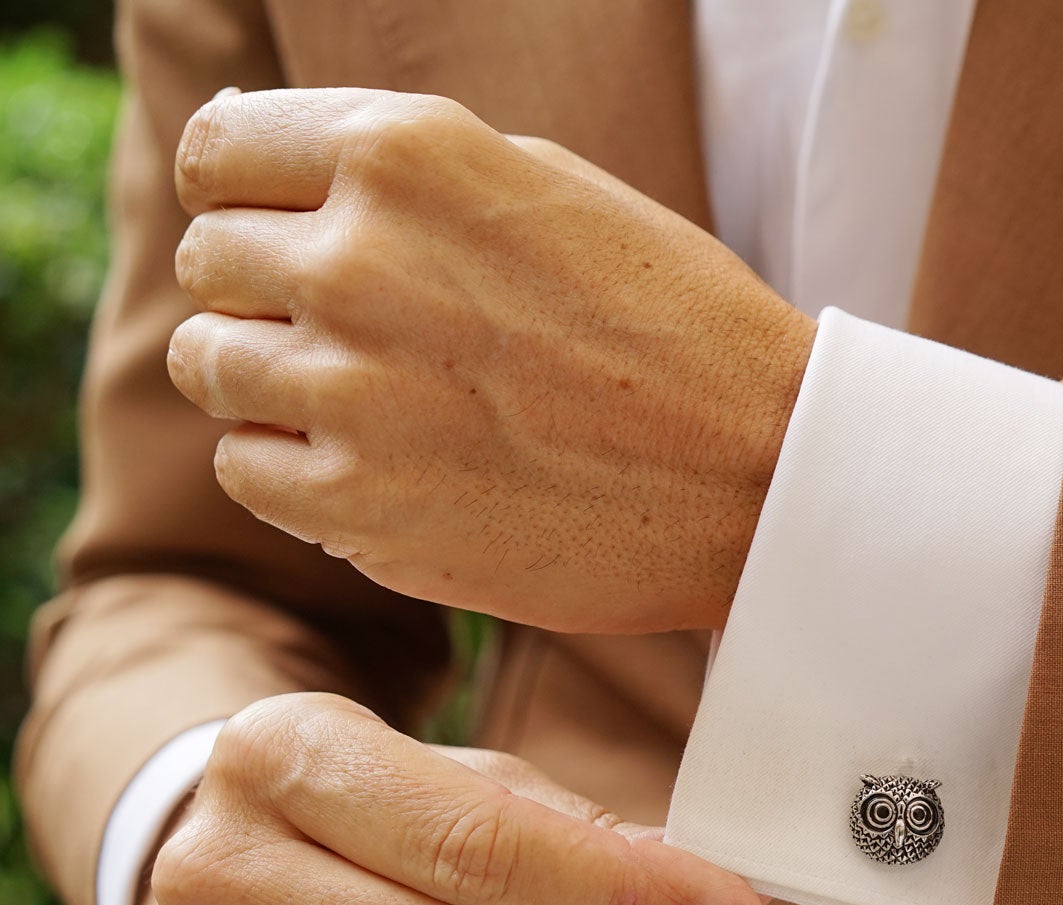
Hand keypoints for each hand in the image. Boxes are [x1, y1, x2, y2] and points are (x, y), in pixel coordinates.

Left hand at [166, 87, 815, 634]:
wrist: (764, 472)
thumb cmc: (673, 322)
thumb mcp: (545, 187)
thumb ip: (398, 171)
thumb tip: (258, 174)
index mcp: (406, 155)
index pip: (218, 152)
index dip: (245, 194)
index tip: (284, 231)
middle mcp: (359, 261)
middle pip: (212, 261)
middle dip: (266, 290)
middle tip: (362, 331)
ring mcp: (352, 391)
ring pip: (211, 367)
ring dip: (273, 381)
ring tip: (376, 401)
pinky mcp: (360, 507)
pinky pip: (248, 469)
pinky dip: (297, 469)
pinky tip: (386, 464)